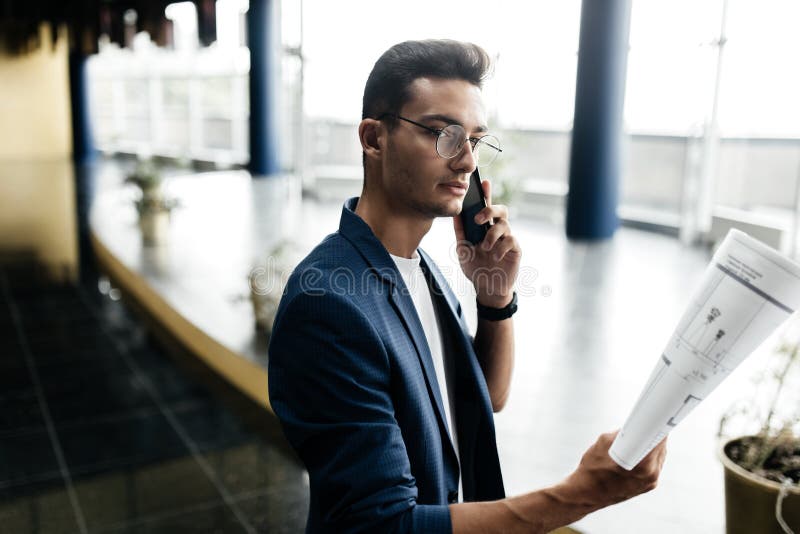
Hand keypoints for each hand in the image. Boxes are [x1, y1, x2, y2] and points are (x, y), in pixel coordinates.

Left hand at [453, 179, 521, 307]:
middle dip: (490, 209)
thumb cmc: (475, 266)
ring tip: (484, 248)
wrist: (486, 287)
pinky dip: (500, 248)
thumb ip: (460, 231)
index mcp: (484, 227)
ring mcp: (508, 238)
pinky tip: (494, 257)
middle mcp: (497, 230)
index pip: (486, 206)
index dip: (487, 193)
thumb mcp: (462, 249)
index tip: (484, 182)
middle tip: (478, 219)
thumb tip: (455, 214)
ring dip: (492, 235)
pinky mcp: (515, 249)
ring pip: (504, 225)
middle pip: (501, 210)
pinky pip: (511, 240)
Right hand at [554, 431, 667, 510]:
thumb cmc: (593, 469)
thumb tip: (634, 423)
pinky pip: (654, 466)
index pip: (659, 438)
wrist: (587, 492)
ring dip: (651, 445)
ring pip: (659, 456)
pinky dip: (648, 457)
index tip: (655, 417)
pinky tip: (636, 452)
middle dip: (653, 433)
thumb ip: (623, 432)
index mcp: (643, 463)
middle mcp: (651, 474)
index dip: (657, 425)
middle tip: (645, 423)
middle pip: (661, 446)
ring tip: (638, 438)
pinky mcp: (649, 486)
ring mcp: (651, 482)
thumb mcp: (604, 442)